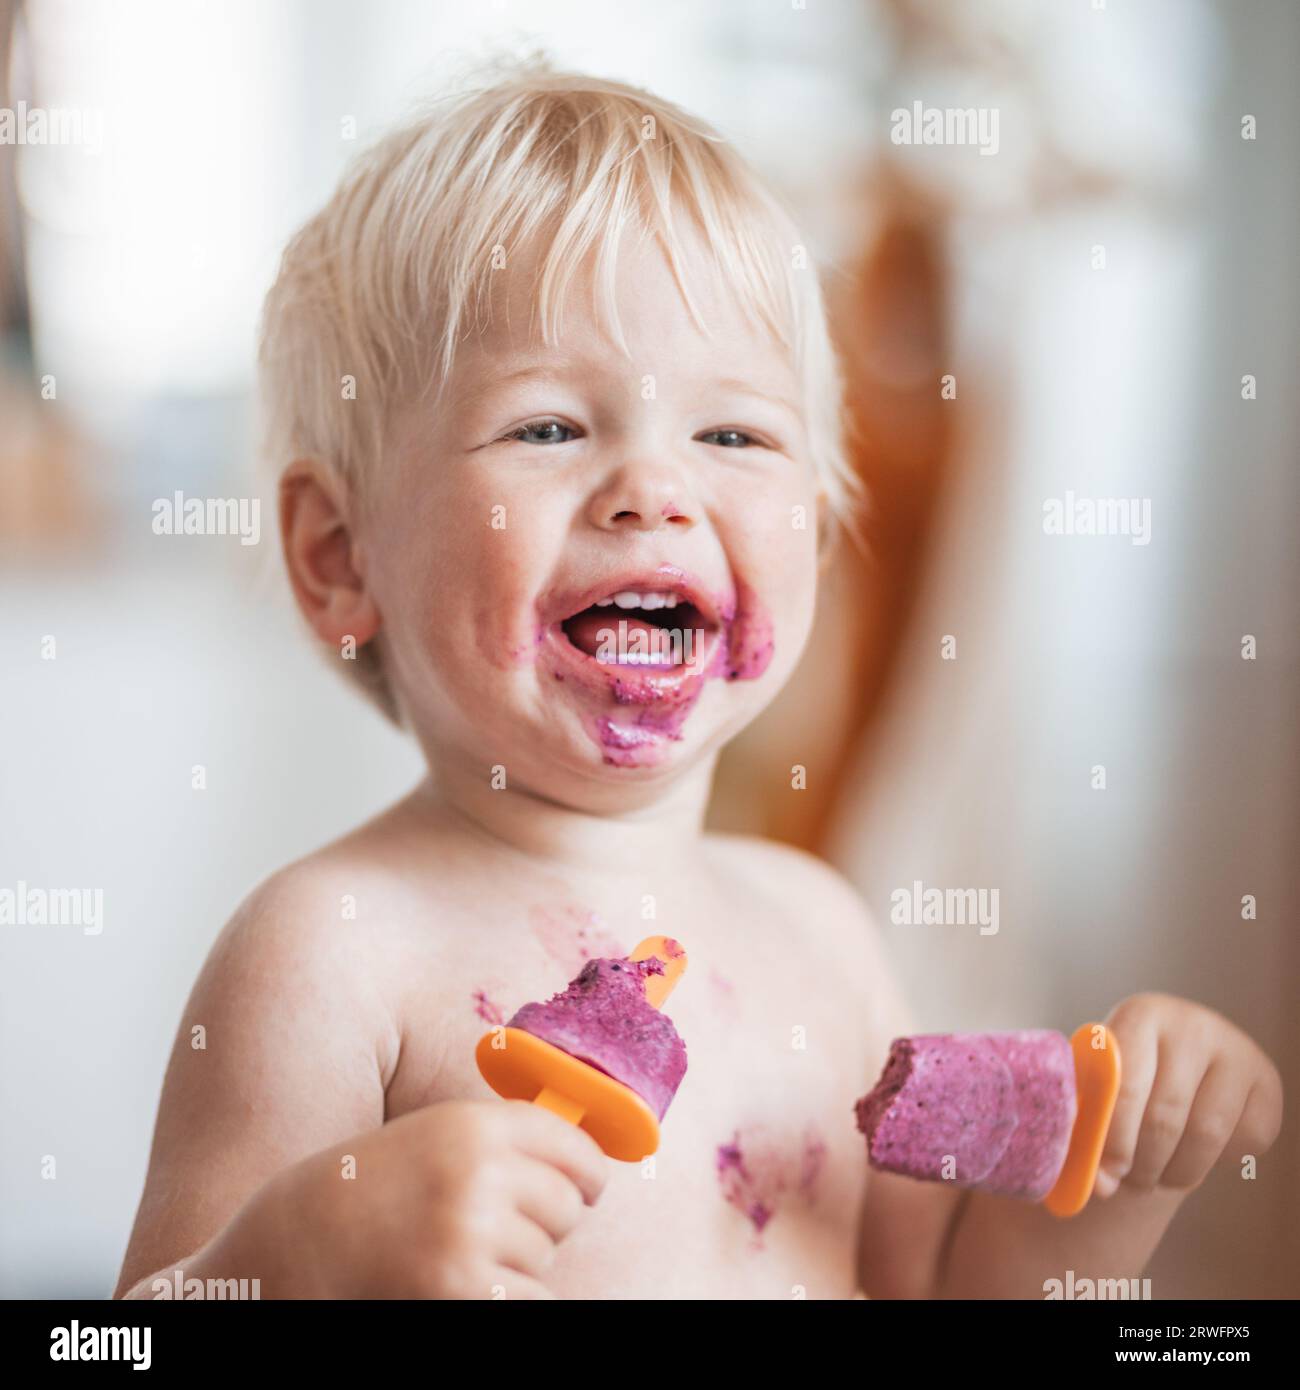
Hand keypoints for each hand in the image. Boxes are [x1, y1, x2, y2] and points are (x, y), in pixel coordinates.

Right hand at [219, 1098, 607, 1297]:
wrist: (298, 1242)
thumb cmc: (373, 1188)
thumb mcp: (434, 1138)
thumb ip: (501, 1140)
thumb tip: (587, 1159)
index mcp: (473, 1124)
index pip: (573, 1144)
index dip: (587, 1172)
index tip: (588, 1187)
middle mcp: (478, 1171)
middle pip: (569, 1205)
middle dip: (547, 1222)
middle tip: (498, 1227)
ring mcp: (470, 1231)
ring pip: (545, 1257)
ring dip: (516, 1263)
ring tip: (455, 1250)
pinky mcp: (460, 1286)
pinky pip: (527, 1298)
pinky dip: (507, 1297)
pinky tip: (463, 1284)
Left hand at [1092, 993, 1282, 1198]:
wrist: (1174, 1063)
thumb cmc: (1125, 1078)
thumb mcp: (1098, 1088)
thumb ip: (1090, 1127)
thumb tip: (1100, 1184)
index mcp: (1140, 1015)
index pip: (1126, 1086)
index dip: (1113, 1139)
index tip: (1106, 1175)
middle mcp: (1191, 1025)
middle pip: (1165, 1117)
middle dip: (1143, 1163)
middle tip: (1131, 1179)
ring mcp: (1235, 1050)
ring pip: (1206, 1135)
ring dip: (1177, 1170)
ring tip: (1157, 1172)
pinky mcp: (1266, 1080)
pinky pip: (1247, 1140)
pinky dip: (1220, 1160)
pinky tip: (1196, 1147)